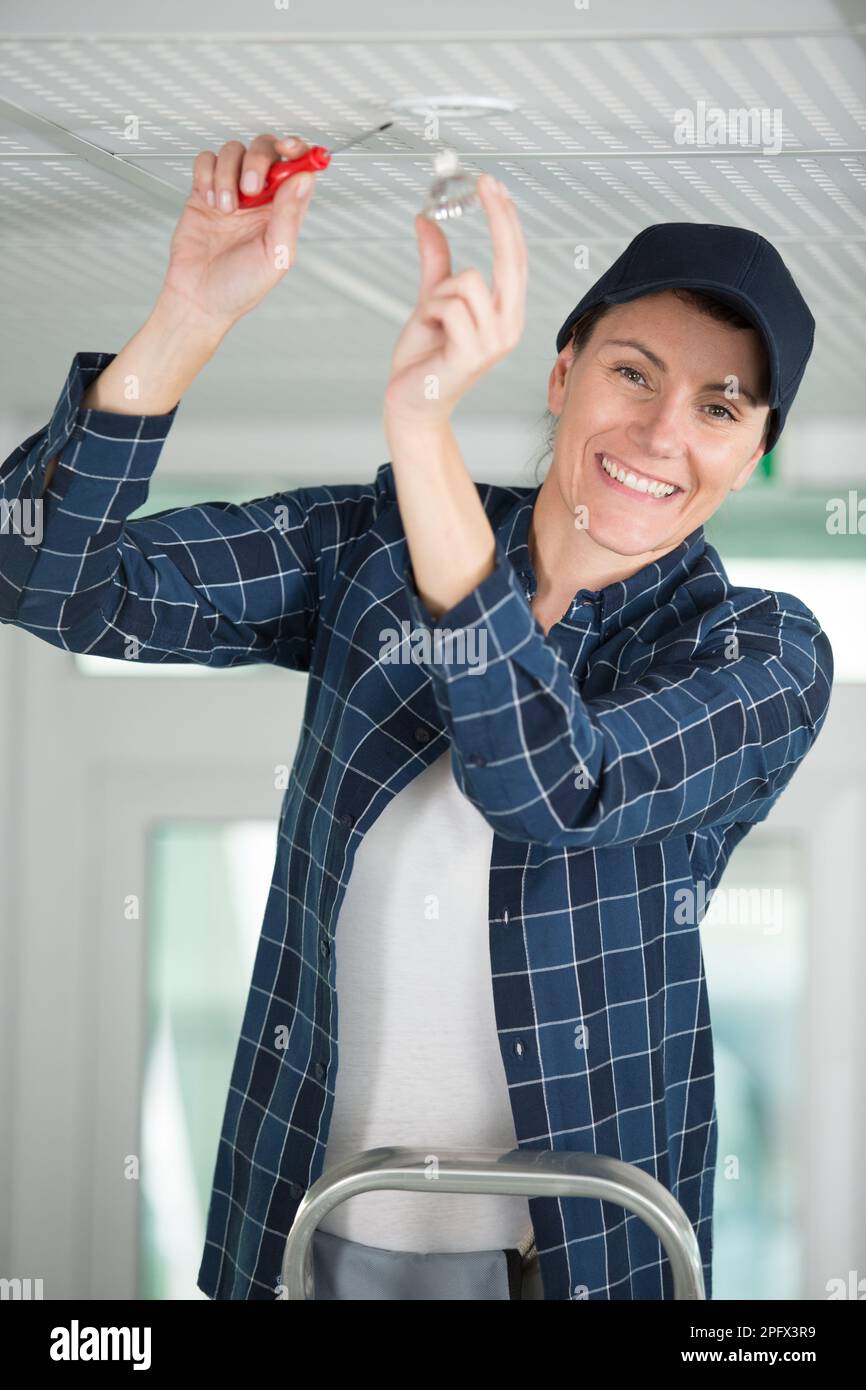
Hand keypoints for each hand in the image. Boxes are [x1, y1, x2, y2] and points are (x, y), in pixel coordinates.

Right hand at [159, 133, 317, 326]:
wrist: (199, 298)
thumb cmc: (240, 288)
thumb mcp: (275, 256)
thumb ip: (289, 216)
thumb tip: (302, 179)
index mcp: (285, 211)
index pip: (298, 167)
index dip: (297, 150)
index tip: (289, 148)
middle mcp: (260, 198)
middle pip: (265, 149)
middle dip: (257, 160)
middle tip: (249, 188)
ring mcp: (232, 192)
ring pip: (233, 151)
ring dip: (228, 175)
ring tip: (225, 209)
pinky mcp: (204, 192)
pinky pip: (206, 161)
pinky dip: (206, 174)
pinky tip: (209, 201)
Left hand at [383, 173, 527, 431]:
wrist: (412, 403)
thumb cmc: (425, 360)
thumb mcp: (432, 301)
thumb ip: (436, 264)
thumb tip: (426, 221)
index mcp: (506, 315)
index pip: (515, 258)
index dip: (507, 219)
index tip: (492, 184)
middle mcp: (508, 328)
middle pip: (510, 259)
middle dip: (499, 217)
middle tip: (484, 182)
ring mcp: (493, 342)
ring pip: (467, 280)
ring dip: (438, 294)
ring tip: (433, 322)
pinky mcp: (472, 353)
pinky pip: (449, 305)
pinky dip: (430, 312)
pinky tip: (430, 333)